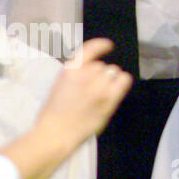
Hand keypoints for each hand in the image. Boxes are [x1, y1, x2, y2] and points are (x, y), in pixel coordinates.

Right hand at [1, 38, 131, 178]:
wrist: (55, 133)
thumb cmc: (54, 114)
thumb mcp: (60, 85)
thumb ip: (76, 75)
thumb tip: (93, 70)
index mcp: (70, 69)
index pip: (91, 49)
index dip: (101, 45)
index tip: (107, 46)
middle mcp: (86, 74)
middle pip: (102, 65)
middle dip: (98, 75)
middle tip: (90, 90)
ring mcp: (99, 85)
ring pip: (113, 72)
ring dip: (108, 81)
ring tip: (98, 95)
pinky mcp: (109, 97)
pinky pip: (124, 79)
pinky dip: (121, 81)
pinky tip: (116, 87)